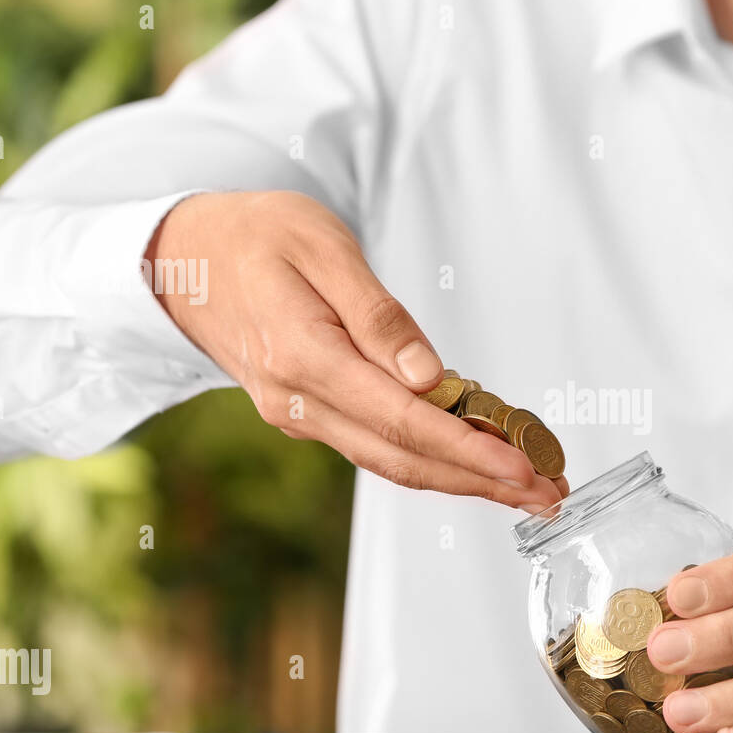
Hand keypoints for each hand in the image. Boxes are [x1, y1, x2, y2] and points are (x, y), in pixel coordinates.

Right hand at [146, 191, 565, 509]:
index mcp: (303, 357)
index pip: (402, 422)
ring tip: (526, 489)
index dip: (468, 452)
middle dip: (482, 483)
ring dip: (463, 480)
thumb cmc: (255, 236)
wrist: (183, 257)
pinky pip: (377, 445)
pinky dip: (430, 458)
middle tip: (548, 496)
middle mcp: (298, 402)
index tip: (523, 470)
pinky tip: (474, 457)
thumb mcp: (320, 246)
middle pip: (404, 459)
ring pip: (392, 462)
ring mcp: (299, 416)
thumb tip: (430, 377)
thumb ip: (376, 315)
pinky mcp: (307, 415)